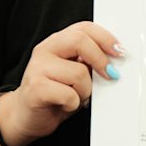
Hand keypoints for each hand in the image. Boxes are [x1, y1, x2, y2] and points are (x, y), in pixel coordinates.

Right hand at [0, 21, 123, 145]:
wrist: (25, 117)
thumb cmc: (54, 94)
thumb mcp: (73, 72)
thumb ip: (88, 61)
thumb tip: (116, 59)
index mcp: (56, 42)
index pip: (83, 28)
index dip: (105, 38)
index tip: (120, 52)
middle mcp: (45, 50)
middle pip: (79, 41)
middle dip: (100, 59)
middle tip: (110, 75)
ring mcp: (37, 68)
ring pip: (79, 73)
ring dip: (86, 90)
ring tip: (78, 96)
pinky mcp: (36, 89)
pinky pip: (69, 95)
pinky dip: (74, 104)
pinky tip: (66, 105)